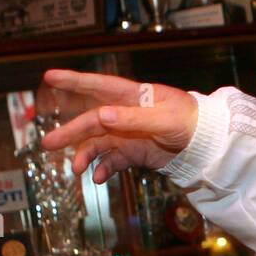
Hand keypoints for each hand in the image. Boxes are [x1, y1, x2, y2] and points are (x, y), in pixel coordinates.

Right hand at [39, 69, 198, 183]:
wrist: (207, 144)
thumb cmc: (191, 122)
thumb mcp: (165, 119)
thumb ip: (134, 118)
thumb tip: (103, 115)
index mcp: (134, 97)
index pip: (99, 86)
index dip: (74, 81)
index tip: (50, 76)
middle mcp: (125, 114)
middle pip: (91, 120)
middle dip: (69, 131)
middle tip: (47, 143)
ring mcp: (128, 134)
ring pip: (98, 143)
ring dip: (84, 155)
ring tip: (76, 170)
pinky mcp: (134, 152)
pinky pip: (112, 161)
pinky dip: (103, 169)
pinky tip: (98, 178)